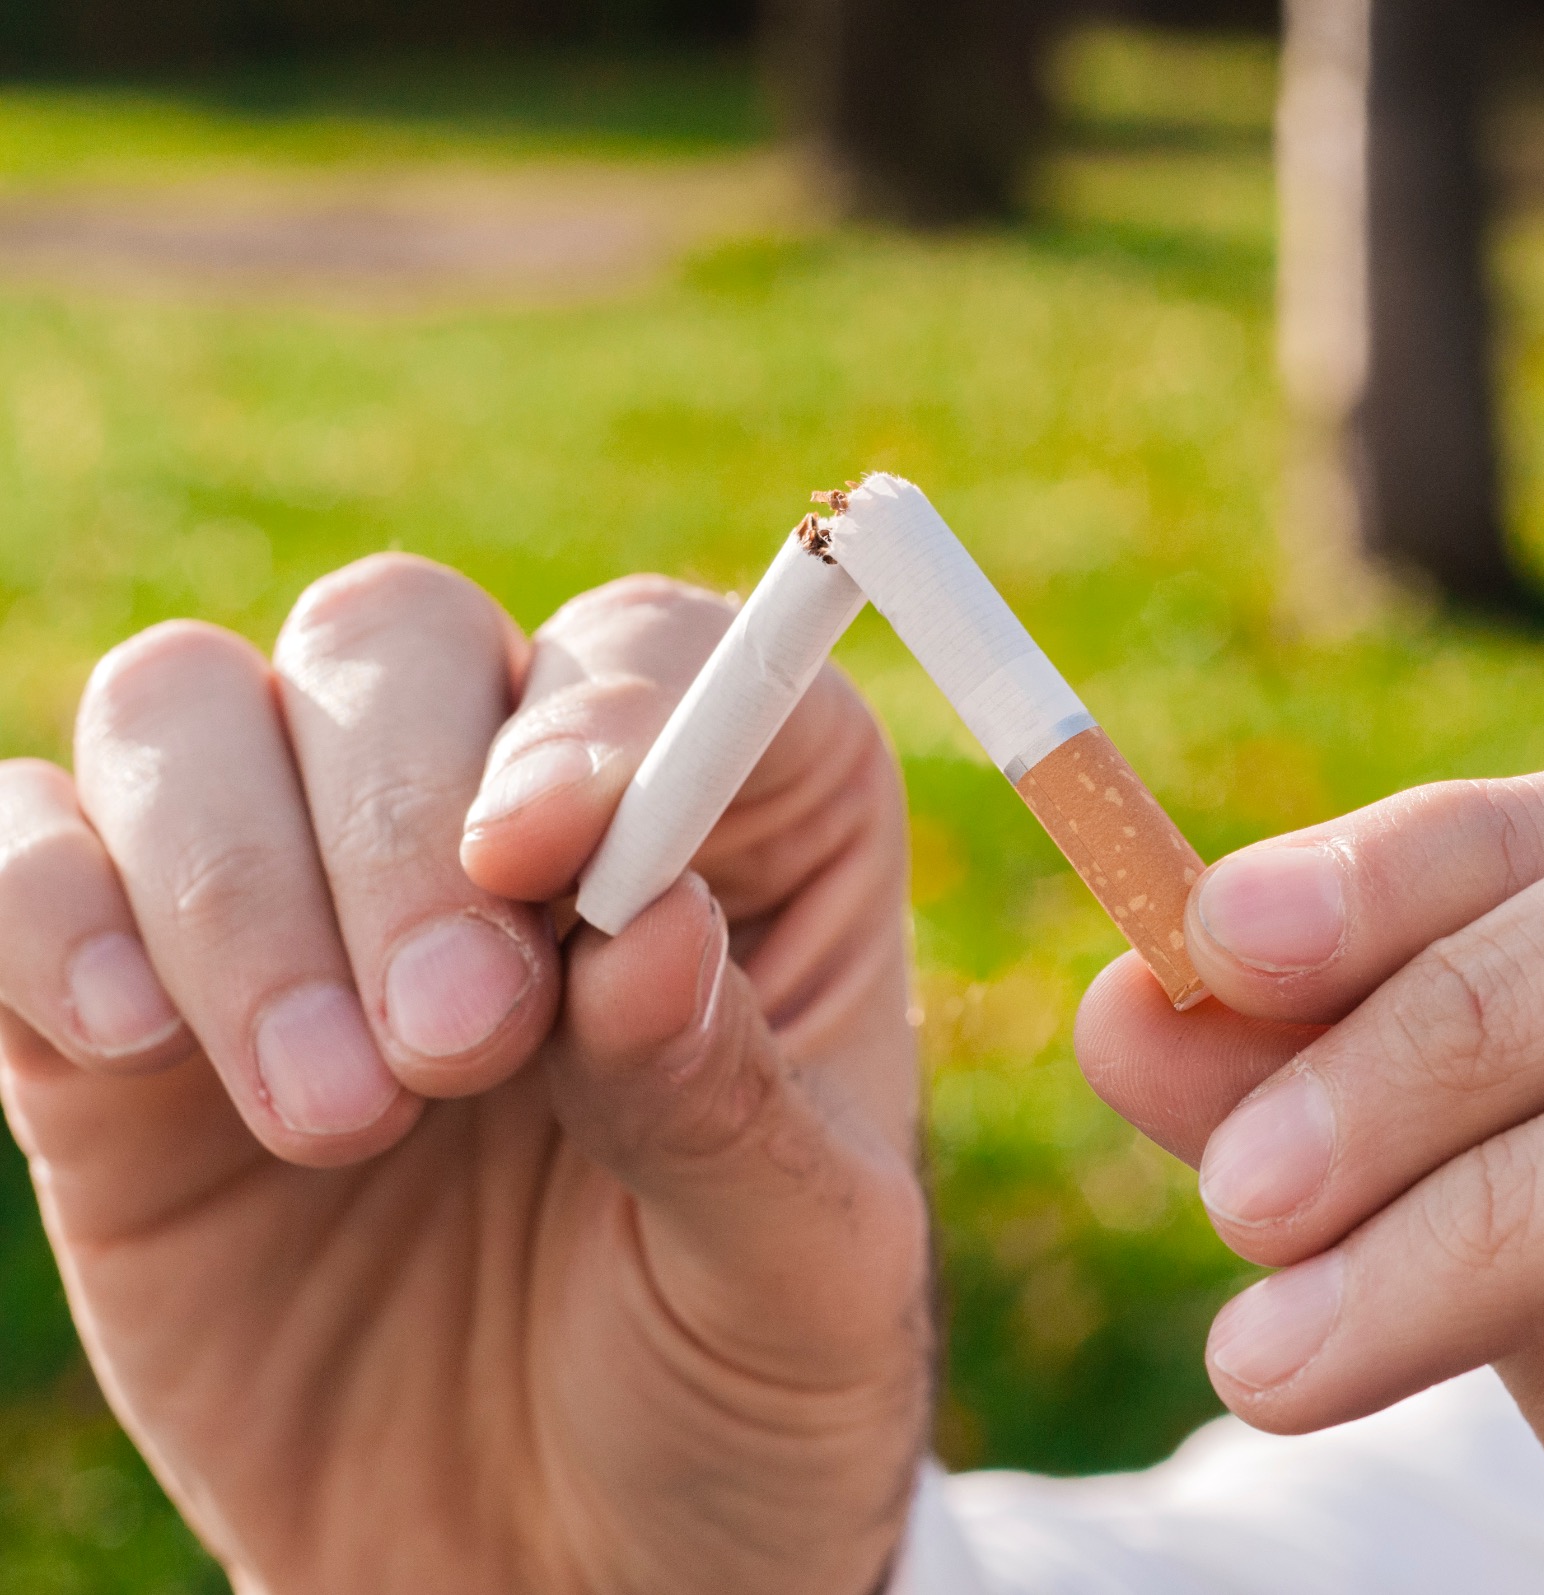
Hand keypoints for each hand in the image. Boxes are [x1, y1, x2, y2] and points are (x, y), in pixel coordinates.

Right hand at [0, 556, 926, 1593]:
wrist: (562, 1569)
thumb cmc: (731, 1390)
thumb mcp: (797, 1281)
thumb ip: (728, 1105)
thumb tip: (645, 929)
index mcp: (739, 835)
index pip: (654, 655)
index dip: (598, 712)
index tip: (548, 853)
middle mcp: (511, 816)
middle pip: (399, 645)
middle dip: (398, 825)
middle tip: (456, 1051)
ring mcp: (306, 898)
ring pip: (189, 709)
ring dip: (233, 884)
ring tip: (337, 1116)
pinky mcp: (126, 1017)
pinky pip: (20, 855)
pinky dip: (36, 903)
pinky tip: (125, 1041)